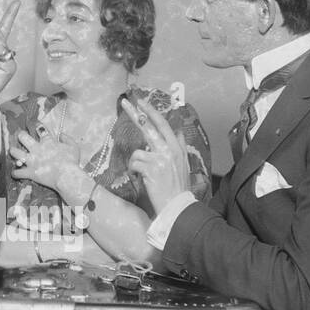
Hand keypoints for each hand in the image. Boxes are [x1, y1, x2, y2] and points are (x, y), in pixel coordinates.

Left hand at [8, 127, 81, 191]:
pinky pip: (17, 172)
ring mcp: (32, 161)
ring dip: (13, 152)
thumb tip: (61, 134)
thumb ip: (67, 139)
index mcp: (47, 142)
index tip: (35, 125)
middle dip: (20, 135)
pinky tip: (15, 173)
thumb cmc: (71, 162)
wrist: (67, 176)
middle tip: (20, 136)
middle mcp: (37, 149)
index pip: (40, 129)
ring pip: (15, 152)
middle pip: (23, 137)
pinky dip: (15, 173)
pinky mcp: (30, 172)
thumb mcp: (74, 147)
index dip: (37, 126)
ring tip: (13, 152)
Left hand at [123, 97, 188, 213]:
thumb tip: (177, 132)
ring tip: (140, 174)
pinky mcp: (152, 168)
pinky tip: (140, 179)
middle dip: (137, 113)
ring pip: (138, 151)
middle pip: (151, 125)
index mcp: (178, 148)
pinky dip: (133, 172)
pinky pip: (135, 164)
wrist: (178, 206)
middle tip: (125, 102)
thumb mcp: (184, 165)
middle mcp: (171, 149)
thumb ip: (179, 147)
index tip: (142, 103)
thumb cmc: (178, 188)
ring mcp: (162, 157)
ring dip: (135, 163)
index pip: (164, 124)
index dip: (152, 112)